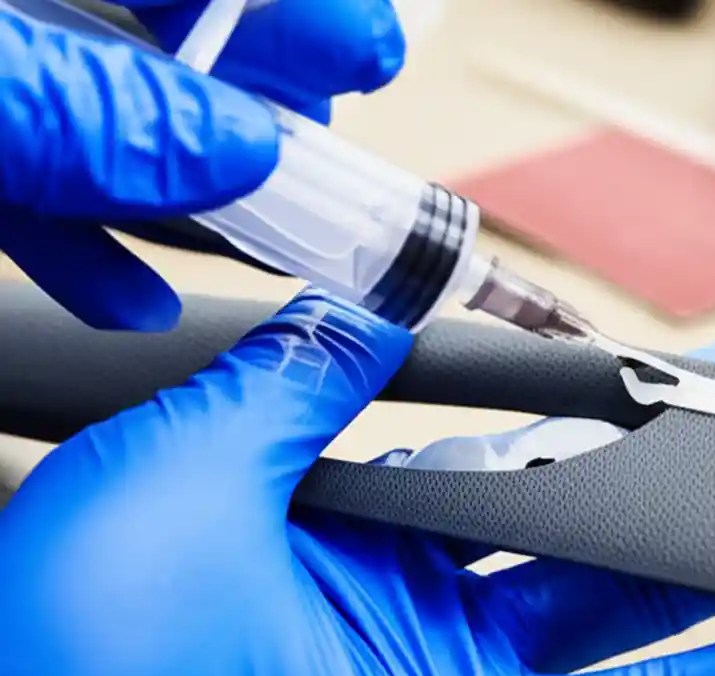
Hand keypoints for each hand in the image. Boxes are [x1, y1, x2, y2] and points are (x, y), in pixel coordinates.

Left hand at [0, 0, 406, 331]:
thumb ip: (95, 118)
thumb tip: (241, 151)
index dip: (309, 10)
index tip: (370, 60)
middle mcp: (20, 21)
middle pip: (176, 46)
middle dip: (257, 104)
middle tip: (318, 161)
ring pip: (111, 127)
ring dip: (188, 197)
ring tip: (253, 237)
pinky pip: (32, 187)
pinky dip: (86, 244)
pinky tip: (131, 298)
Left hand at [0, 291, 714, 675]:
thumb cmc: (75, 656)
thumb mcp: (171, 477)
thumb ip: (289, 385)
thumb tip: (364, 307)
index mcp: (352, 538)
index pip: (517, 451)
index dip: (611, 408)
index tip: (683, 370)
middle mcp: (435, 621)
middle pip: (623, 537)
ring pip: (684, 636)